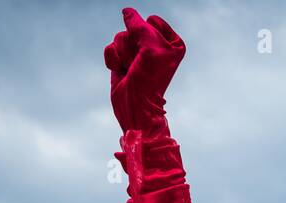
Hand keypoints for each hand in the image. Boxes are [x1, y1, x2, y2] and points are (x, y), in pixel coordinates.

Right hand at [104, 8, 185, 137]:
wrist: (135, 107)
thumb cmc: (149, 80)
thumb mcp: (150, 48)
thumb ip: (139, 26)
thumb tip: (127, 12)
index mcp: (173, 43)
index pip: (152, 21)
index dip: (147, 36)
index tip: (152, 56)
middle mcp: (157, 46)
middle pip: (134, 27)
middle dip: (132, 45)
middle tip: (139, 63)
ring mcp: (139, 53)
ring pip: (121, 36)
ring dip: (122, 53)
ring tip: (130, 68)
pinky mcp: (124, 59)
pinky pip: (111, 46)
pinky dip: (113, 58)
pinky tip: (119, 70)